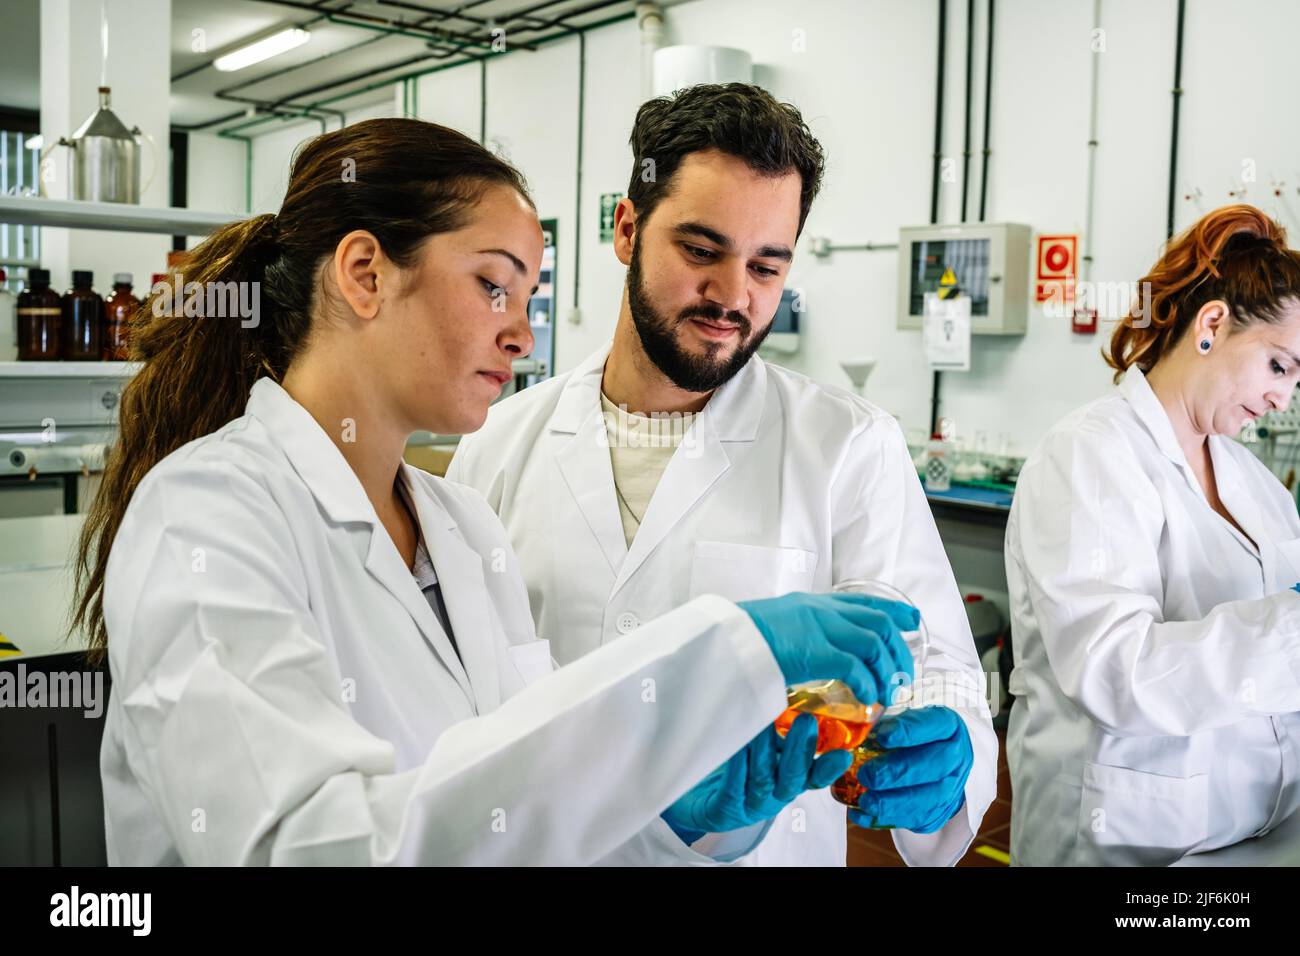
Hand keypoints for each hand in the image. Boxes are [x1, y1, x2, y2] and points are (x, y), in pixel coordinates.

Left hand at [663, 713, 853, 843]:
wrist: (701, 797)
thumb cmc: (739, 764)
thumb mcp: (767, 746)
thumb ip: (784, 726)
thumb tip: (799, 685)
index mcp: (791, 779)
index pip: (817, 776)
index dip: (830, 768)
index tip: (844, 753)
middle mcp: (776, 793)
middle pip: (794, 775)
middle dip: (801, 749)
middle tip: (807, 721)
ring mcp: (752, 802)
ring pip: (763, 778)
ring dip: (766, 750)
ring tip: (765, 725)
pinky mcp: (726, 808)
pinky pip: (733, 788)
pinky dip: (737, 767)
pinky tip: (737, 748)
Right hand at [739, 592, 917, 707]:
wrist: (720, 642)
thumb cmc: (741, 640)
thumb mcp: (776, 627)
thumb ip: (799, 633)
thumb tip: (811, 651)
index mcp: (812, 603)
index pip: (864, 601)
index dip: (894, 610)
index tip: (912, 619)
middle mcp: (820, 610)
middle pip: (878, 623)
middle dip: (898, 649)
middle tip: (902, 674)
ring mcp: (818, 627)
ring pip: (873, 644)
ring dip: (885, 671)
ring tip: (886, 693)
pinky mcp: (813, 650)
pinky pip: (855, 668)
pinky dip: (867, 684)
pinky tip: (867, 699)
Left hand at [848, 706, 972, 833]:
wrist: (936, 764)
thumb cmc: (913, 738)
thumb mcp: (903, 721)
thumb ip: (886, 724)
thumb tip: (857, 731)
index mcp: (948, 726)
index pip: (934, 725)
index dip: (909, 732)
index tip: (883, 737)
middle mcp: (956, 756)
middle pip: (934, 765)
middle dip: (897, 772)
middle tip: (867, 775)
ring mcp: (951, 787)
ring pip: (929, 798)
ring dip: (894, 802)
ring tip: (866, 801)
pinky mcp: (938, 811)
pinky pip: (917, 818)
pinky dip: (888, 818)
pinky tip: (864, 815)